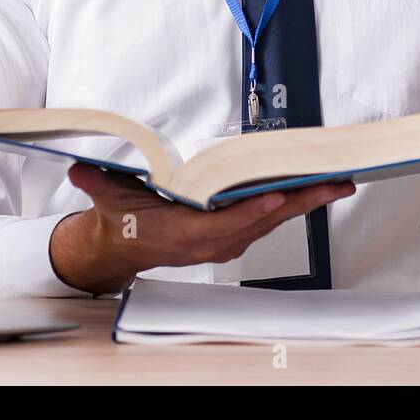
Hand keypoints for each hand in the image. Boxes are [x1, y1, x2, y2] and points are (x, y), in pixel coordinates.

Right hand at [48, 162, 354, 294]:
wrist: (122, 249)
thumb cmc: (123, 220)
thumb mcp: (108, 200)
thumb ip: (97, 184)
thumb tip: (80, 170)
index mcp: (187, 232)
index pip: (227, 222)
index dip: (254, 209)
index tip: (279, 192)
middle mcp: (215, 240)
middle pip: (265, 219)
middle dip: (303, 200)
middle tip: (335, 182)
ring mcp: (228, 239)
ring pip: (275, 220)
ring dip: (308, 202)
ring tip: (338, 181)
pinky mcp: (236, 234)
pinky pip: (271, 218)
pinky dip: (296, 203)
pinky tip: (315, 188)